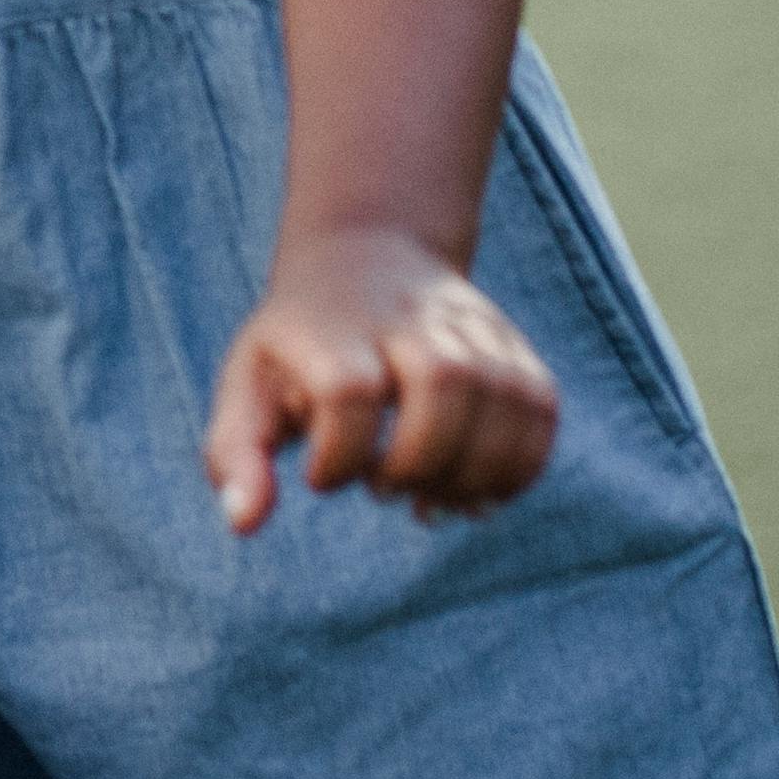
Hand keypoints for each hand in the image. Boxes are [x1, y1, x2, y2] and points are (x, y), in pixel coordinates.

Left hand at [201, 227, 559, 534]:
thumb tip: (243, 525)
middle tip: (384, 489)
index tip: (320, 480)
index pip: (348, 389)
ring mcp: (470, 328)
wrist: (368, 253)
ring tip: (433, 501)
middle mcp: (408, 318)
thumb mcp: (248, 384)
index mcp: (333, 328)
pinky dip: (520, 467)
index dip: (339, 455)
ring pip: (505, 394)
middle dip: (419, 459)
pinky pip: (541, 409)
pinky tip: (478, 495)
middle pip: (444, 380)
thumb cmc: (300, 343)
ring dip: (475, 472)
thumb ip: (237, 453)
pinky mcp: (513, 348)